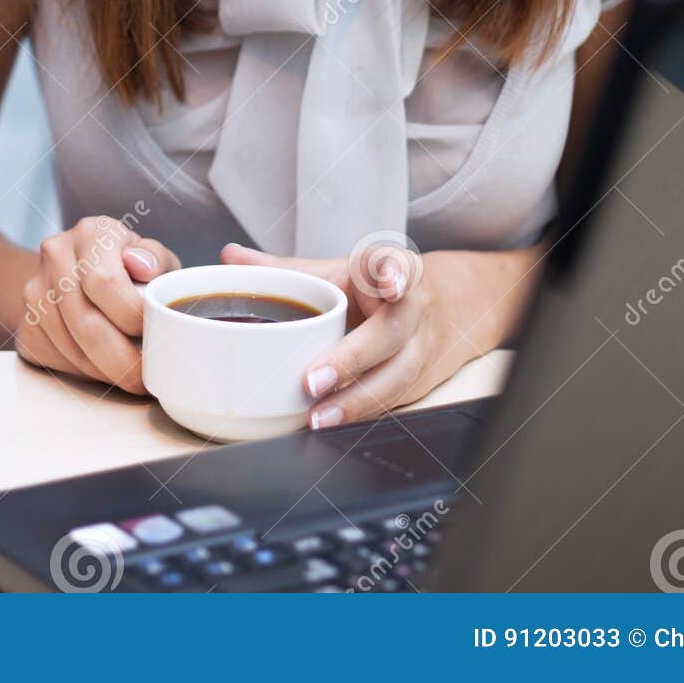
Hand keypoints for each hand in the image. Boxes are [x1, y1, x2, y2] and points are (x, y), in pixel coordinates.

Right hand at [16, 216, 180, 392]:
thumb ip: (155, 258)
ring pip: (69, 348)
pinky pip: (53, 360)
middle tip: (146, 378)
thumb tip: (143, 265)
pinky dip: (83, 374)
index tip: (153, 335)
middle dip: (121, 360)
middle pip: (85, 323)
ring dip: (104, 372)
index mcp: (91, 233)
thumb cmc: (129, 268)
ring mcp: (34, 290)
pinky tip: (104, 367)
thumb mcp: (152, 256)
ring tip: (130, 375)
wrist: (81, 273)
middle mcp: (55, 255)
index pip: (104, 282)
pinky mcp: (24, 324)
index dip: (132, 317)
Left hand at [221, 240, 539, 428]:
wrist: (453, 306)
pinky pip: (393, 403)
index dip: (395, 276)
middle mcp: (414, 312)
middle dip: (353, 358)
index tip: (389, 283)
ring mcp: (421, 351)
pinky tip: (331, 426)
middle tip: (312, 379)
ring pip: (396, 379)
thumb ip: (288, 269)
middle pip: (392, 335)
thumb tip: (231, 257)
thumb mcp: (342, 270)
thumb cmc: (382, 285)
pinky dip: (362, 416)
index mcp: (394, 271)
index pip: (399, 268)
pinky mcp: (420, 385)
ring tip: (316, 417)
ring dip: (356, 402)